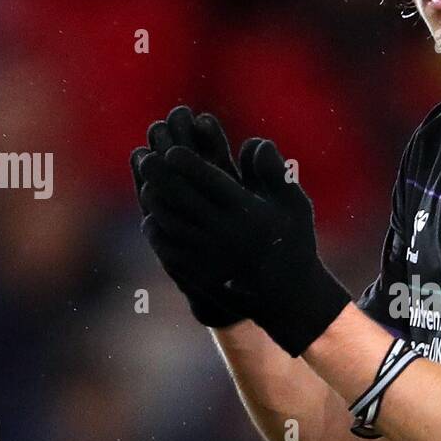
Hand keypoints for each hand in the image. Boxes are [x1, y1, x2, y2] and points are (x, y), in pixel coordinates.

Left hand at [137, 137, 351, 355]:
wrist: (290, 297)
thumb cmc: (293, 242)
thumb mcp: (294, 204)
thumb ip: (274, 171)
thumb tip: (250, 143)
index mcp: (247, 212)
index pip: (208, 179)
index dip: (186, 162)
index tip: (173, 150)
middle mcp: (224, 232)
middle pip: (180, 196)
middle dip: (160, 174)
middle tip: (146, 158)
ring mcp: (208, 255)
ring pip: (169, 221)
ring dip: (154, 199)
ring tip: (148, 184)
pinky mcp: (199, 273)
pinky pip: (168, 247)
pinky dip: (157, 229)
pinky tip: (155, 217)